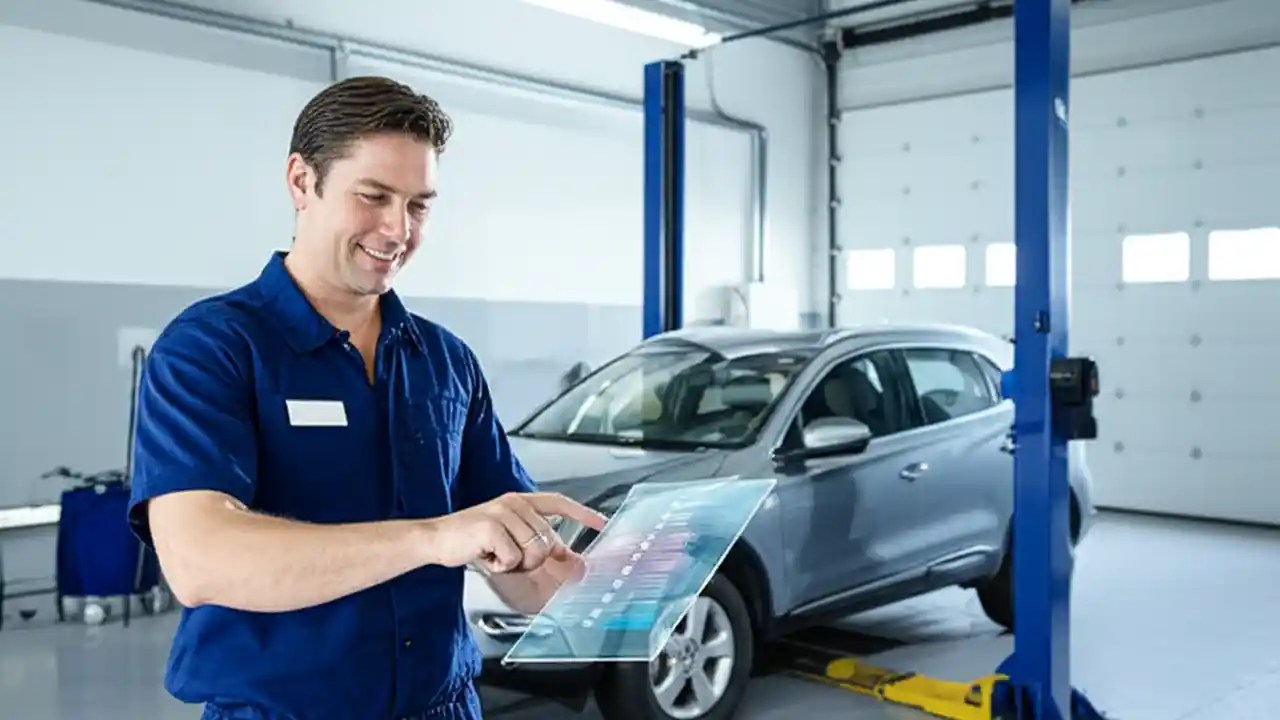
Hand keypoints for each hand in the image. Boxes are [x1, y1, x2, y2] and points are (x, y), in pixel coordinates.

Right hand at [424, 492, 606, 574]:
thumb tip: (567, 556)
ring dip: (515, 564)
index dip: (582, 513)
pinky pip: (513, 559)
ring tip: (495, 554)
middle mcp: (513, 503)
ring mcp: (503, 513)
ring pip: (534, 552)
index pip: (558, 503)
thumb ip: (535, 541)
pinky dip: (500, 566)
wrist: (435, 539)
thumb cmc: (470, 539)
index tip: (601, 523)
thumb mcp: (507, 536)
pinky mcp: (492, 527)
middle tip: (506, 557)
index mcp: (519, 501)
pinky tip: (485, 556)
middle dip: (532, 559)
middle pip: (548, 541)